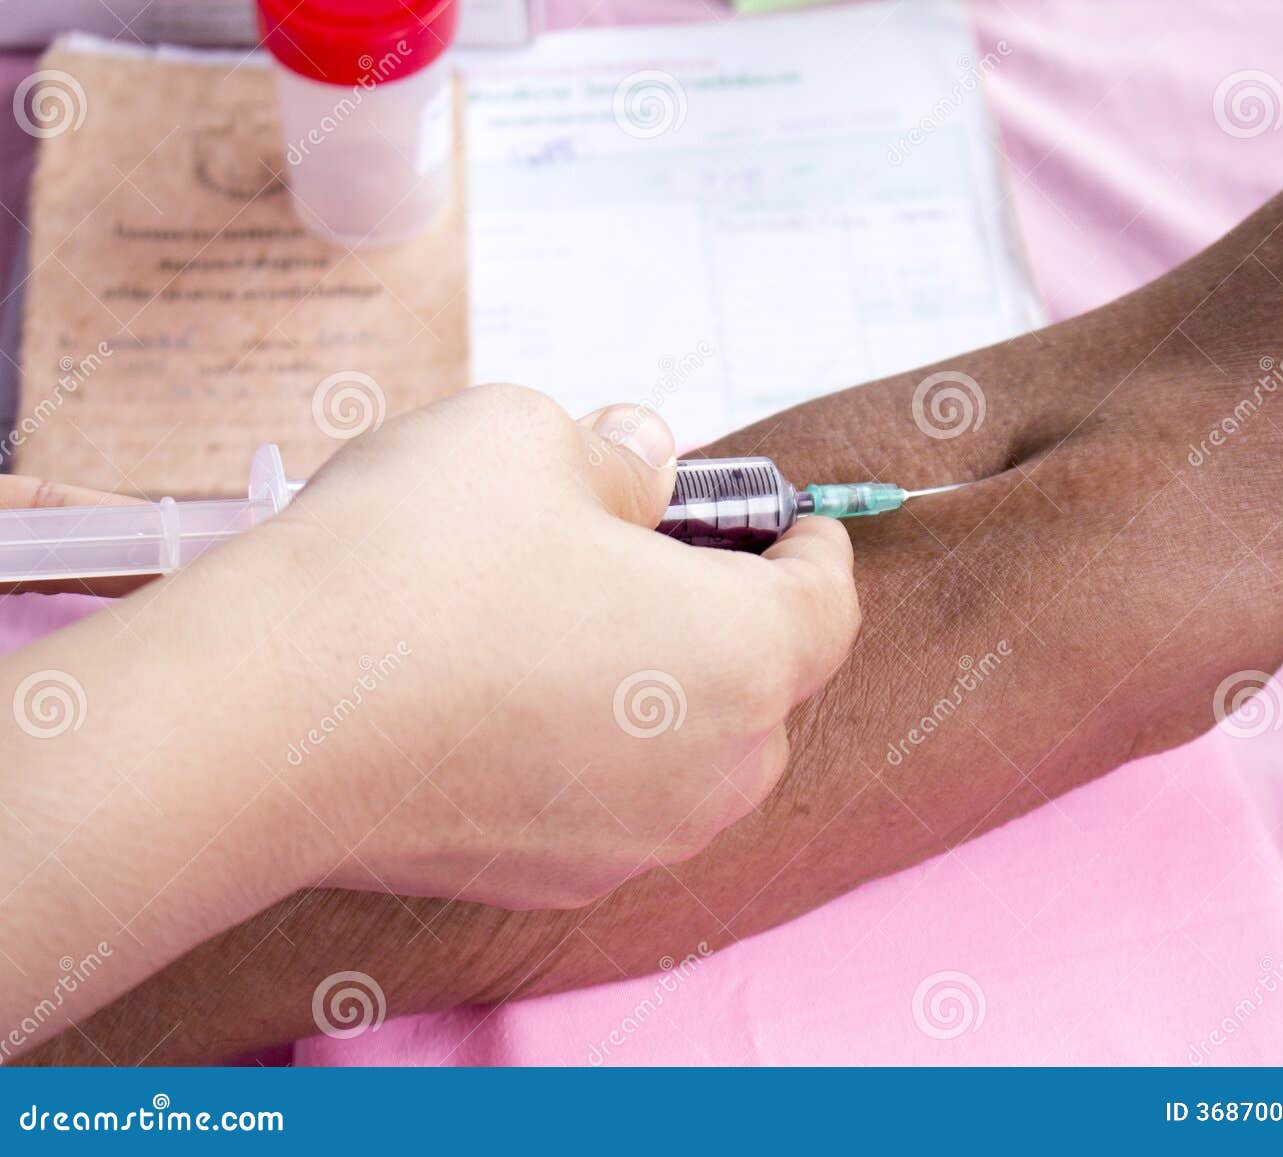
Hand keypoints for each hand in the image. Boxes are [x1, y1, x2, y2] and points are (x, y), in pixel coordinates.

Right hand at [241, 385, 859, 908]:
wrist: (263, 720)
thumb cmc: (412, 564)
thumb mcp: (527, 440)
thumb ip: (617, 456)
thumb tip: (644, 464)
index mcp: (742, 656)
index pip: (827, 602)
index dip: (814, 547)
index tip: (795, 519)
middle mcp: (713, 771)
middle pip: (766, 684)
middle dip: (732, 610)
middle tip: (664, 551)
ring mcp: (635, 841)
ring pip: (694, 749)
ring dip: (666, 683)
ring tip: (580, 617)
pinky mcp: (554, 880)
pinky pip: (618, 798)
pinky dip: (600, 744)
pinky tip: (521, 693)